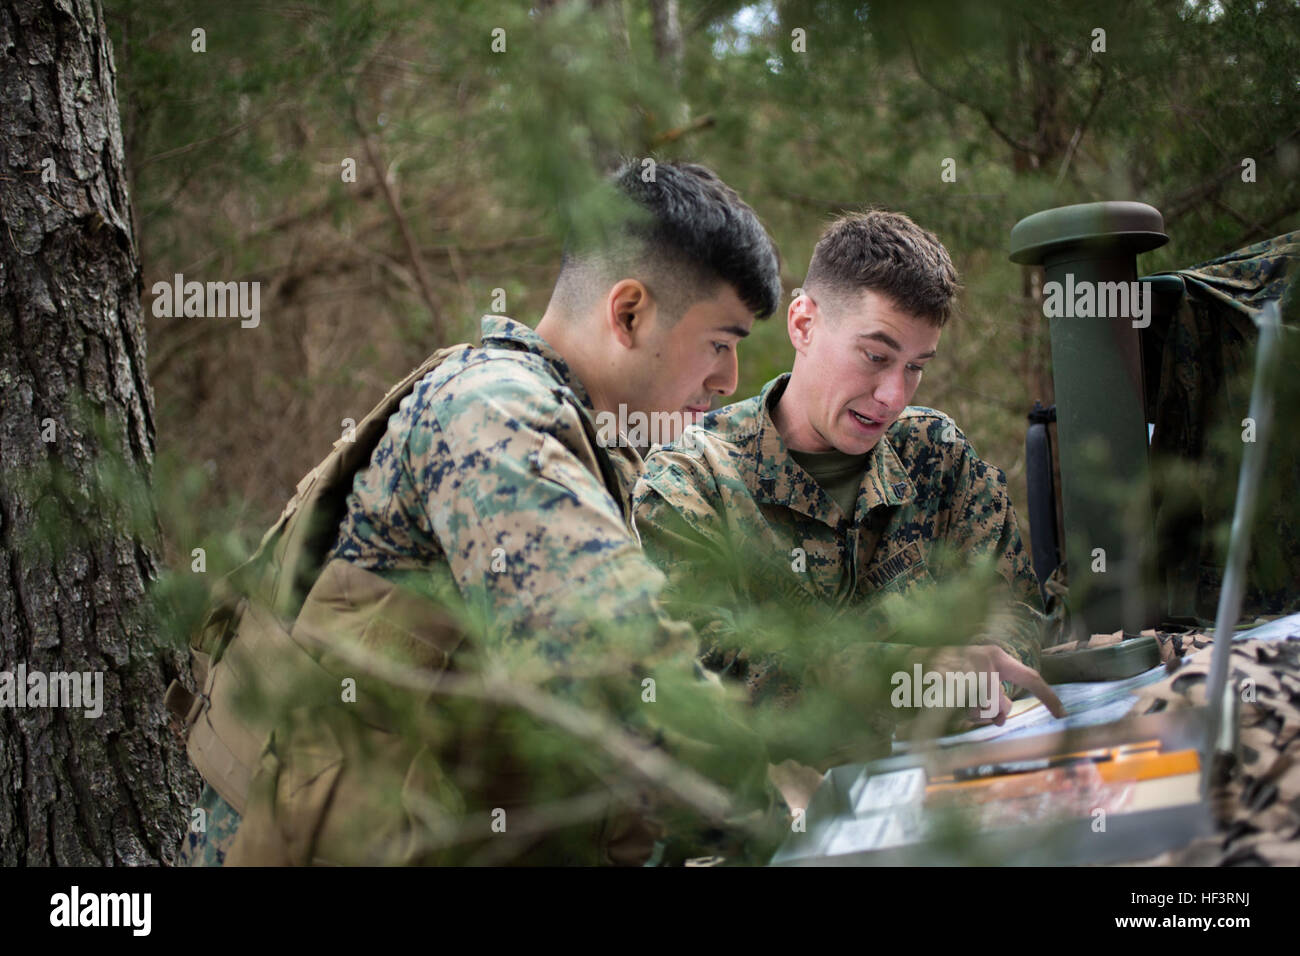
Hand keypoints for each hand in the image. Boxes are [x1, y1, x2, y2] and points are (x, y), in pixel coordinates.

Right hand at [912, 644, 1065, 726]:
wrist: (899, 662)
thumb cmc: (938, 673)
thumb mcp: (972, 679)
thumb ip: (993, 696)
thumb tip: (1001, 720)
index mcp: (994, 656)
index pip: (1030, 678)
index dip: (1048, 697)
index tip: (1064, 715)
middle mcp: (985, 660)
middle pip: (1000, 705)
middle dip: (984, 713)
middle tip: (963, 704)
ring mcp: (966, 670)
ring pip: (980, 712)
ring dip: (965, 713)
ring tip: (947, 696)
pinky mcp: (948, 683)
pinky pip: (960, 712)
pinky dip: (950, 712)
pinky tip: (936, 699)